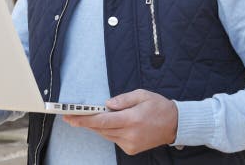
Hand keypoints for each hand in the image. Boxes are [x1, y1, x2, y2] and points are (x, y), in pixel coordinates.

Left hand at [63, 89, 177, 154]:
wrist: (175, 125)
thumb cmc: (158, 107)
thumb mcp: (142, 95)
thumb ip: (123, 99)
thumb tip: (107, 104)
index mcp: (131, 119)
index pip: (102, 120)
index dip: (84, 120)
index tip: (70, 117)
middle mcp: (130, 134)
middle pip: (101, 129)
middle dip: (85, 122)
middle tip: (70, 116)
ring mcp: (130, 144)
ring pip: (106, 134)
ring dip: (97, 126)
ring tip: (89, 117)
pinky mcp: (131, 149)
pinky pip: (113, 139)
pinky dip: (109, 131)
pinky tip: (111, 124)